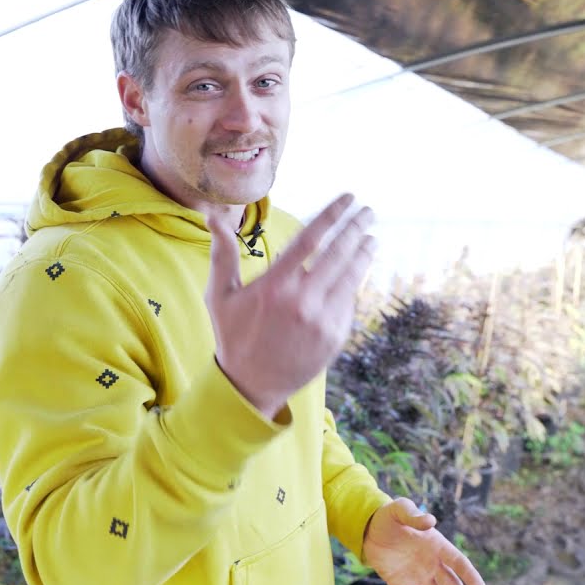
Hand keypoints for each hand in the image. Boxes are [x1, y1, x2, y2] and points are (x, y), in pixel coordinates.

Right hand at [205, 194, 375, 417]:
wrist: (251, 386)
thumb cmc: (234, 336)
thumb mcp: (220, 296)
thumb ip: (223, 254)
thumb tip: (213, 216)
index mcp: (275, 285)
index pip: (311, 238)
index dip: (333, 215)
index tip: (348, 199)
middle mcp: (302, 301)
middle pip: (338, 253)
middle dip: (356, 227)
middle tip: (368, 211)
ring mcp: (322, 320)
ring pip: (351, 277)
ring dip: (364, 253)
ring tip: (371, 237)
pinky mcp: (335, 336)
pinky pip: (349, 302)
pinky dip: (354, 284)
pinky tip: (356, 272)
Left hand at [363, 498, 485, 584]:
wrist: (368, 527)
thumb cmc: (389, 515)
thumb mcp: (399, 510)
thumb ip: (414, 516)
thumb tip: (431, 521)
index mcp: (436, 545)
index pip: (457, 562)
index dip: (469, 575)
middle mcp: (431, 563)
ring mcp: (417, 576)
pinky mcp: (400, 584)